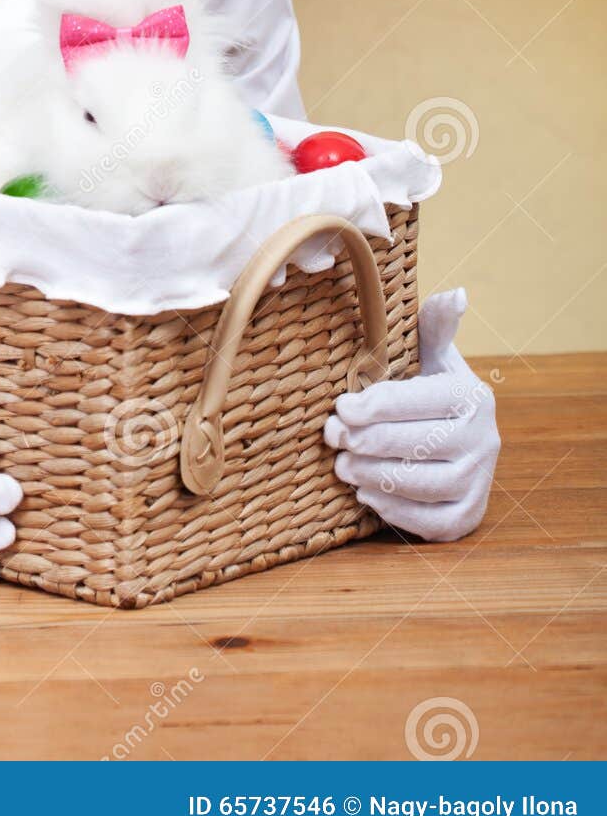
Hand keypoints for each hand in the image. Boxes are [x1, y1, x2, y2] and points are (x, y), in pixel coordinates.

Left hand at [323, 287, 500, 541]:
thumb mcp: (433, 355)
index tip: (341, 408)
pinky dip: (395, 510)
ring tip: (342, 466)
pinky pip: (432, 522)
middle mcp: (484, 440)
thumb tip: (456, 293)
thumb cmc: (430, 390)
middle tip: (332, 438)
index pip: (420, 400)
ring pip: (424, 485)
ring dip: (375, 476)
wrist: (459, 440)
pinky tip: (365, 493)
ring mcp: (479, 481)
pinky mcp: (469, 516)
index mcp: (471, 397)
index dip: (377, 406)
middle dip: (367, 441)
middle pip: (418, 445)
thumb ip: (435, 325)